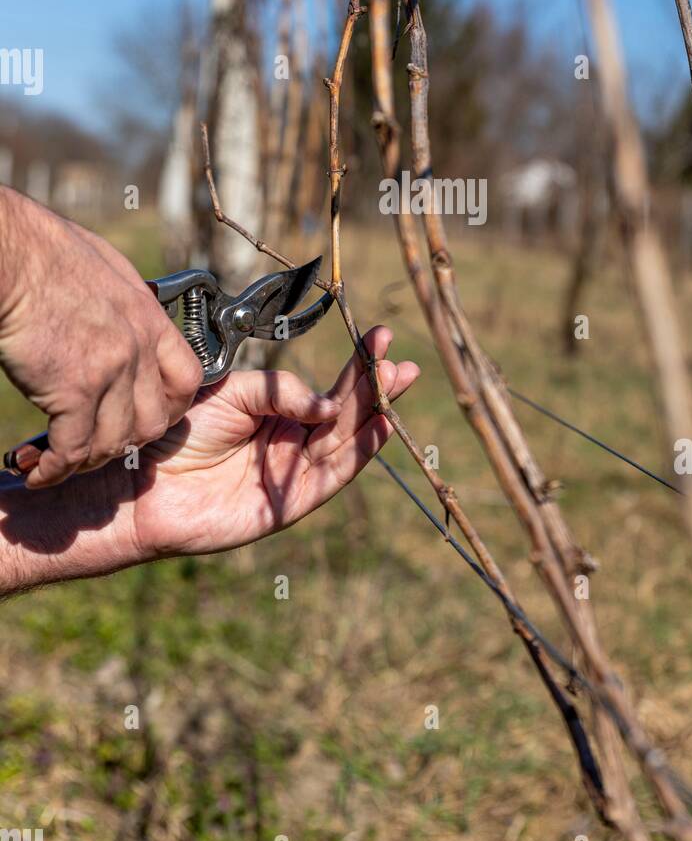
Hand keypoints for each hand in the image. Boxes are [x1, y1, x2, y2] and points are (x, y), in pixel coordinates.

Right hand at [0, 187, 202, 486]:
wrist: (13, 255)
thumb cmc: (45, 254)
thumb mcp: (108, 274)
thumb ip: (123, 307)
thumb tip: (118, 321)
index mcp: (148, 318)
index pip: (188, 379)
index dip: (171, 406)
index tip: (148, 416)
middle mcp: (137, 347)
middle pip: (154, 421)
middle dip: (128, 441)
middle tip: (100, 444)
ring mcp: (109, 370)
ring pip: (115, 442)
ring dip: (88, 459)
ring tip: (63, 461)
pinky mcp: (71, 390)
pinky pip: (73, 449)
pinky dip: (55, 468)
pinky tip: (40, 472)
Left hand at [128, 327, 418, 560]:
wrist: (140, 480)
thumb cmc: (178, 433)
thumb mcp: (233, 392)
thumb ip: (281, 392)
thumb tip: (328, 405)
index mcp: (280, 414)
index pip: (329, 389)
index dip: (358, 366)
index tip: (382, 336)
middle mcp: (293, 443)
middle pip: (346, 415)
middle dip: (376, 388)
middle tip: (403, 363)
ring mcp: (294, 474)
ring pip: (346, 442)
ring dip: (376, 415)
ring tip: (398, 383)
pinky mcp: (291, 504)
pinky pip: (332, 477)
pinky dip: (360, 454)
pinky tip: (381, 427)